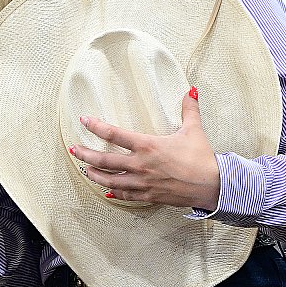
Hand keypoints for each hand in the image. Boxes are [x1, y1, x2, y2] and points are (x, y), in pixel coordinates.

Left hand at [70, 90, 220, 210]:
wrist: (212, 185)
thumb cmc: (202, 157)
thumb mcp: (194, 130)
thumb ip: (189, 109)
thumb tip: (191, 91)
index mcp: (147, 145)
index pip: (114, 134)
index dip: (96, 126)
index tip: (84, 120)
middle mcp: (140, 164)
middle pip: (105, 160)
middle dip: (86, 155)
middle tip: (73, 150)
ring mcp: (143, 182)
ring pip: (110, 180)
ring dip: (95, 175)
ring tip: (85, 170)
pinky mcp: (149, 195)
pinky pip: (126, 195)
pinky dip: (114, 192)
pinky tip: (106, 191)